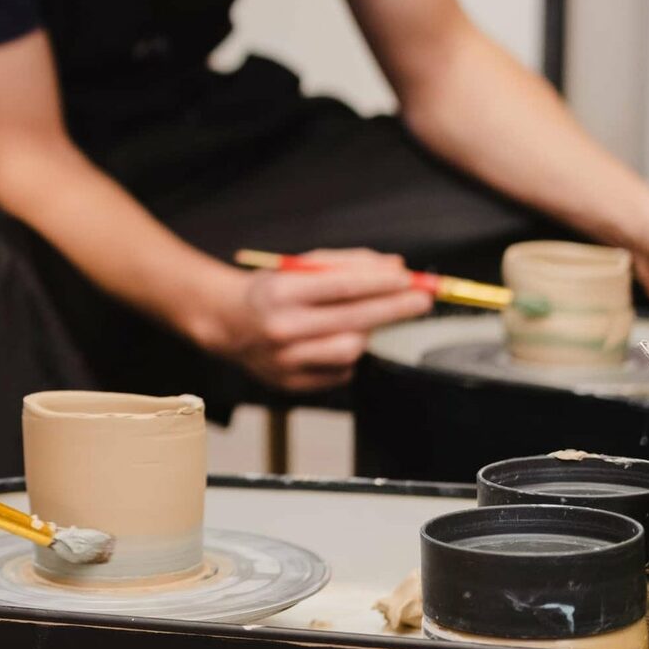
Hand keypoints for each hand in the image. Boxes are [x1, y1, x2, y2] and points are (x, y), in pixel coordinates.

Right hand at [194, 250, 431, 390]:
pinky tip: (336, 340)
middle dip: (393, 309)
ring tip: (369, 321)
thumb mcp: (299, 266)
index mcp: (280, 293)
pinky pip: (339, 371)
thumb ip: (347, 264)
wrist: (227, 322)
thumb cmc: (270, 290)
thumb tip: (395, 268)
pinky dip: (347, 354)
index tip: (409, 279)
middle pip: (353, 321)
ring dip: (368, 333)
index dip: (381, 283)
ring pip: (350, 350)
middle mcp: (281, 328)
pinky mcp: (291, 383)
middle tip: (421, 301)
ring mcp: (285, 360)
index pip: (342, 287)